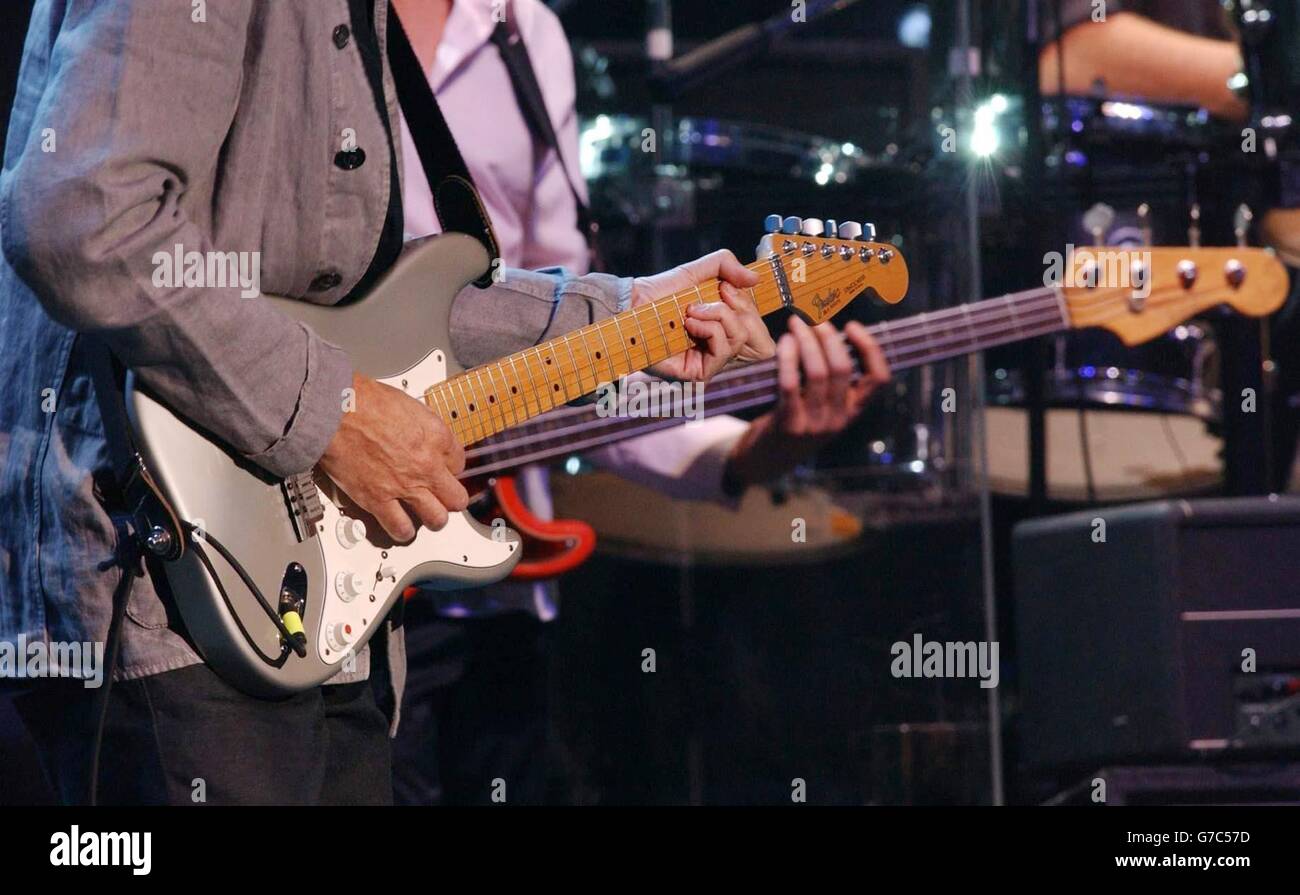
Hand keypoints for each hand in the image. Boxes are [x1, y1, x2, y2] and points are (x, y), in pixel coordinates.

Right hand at [318, 372, 468, 541]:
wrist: (334, 411)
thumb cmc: (364, 401)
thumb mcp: (409, 404)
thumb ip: (425, 426)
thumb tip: (430, 438)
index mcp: (436, 437)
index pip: (460, 463)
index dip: (451, 468)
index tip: (443, 470)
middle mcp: (426, 465)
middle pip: (456, 497)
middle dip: (451, 498)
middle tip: (443, 498)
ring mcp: (404, 486)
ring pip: (436, 519)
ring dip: (433, 518)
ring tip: (426, 516)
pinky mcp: (378, 500)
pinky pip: (401, 528)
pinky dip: (403, 531)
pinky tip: (402, 527)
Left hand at [631, 249, 772, 381]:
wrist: (634, 305)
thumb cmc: (661, 292)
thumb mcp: (697, 271)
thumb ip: (726, 265)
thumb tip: (755, 278)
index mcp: (724, 327)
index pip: (755, 323)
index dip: (747, 303)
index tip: (725, 287)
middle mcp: (720, 347)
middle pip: (757, 334)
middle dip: (738, 307)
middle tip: (716, 294)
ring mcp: (710, 362)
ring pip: (740, 338)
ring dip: (719, 315)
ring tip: (692, 310)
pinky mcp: (698, 372)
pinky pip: (722, 350)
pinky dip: (710, 329)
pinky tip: (689, 322)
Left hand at [723, 319, 889, 487]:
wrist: (767, 461)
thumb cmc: (795, 421)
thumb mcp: (823, 406)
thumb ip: (831, 380)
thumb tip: (829, 333)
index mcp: (854, 411)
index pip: (880, 378)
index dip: (870, 348)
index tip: (852, 326)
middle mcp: (839, 419)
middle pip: (843, 368)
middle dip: (828, 337)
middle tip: (814, 321)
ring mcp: (815, 424)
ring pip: (818, 372)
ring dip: (806, 341)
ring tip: (795, 324)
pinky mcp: (790, 425)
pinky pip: (790, 384)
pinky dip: (788, 358)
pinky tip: (785, 343)